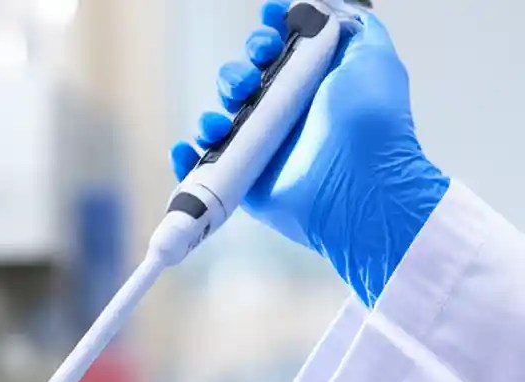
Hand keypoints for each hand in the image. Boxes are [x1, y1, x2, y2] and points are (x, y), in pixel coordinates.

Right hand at [171, 1, 449, 306]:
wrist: (360, 185)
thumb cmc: (370, 122)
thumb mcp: (373, 58)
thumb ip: (353, 27)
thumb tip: (325, 8)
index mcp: (311, 82)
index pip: (277, 50)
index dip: (267, 33)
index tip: (269, 23)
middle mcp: (284, 112)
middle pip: (241, 79)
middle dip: (237, 71)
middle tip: (253, 78)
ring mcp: (261, 146)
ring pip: (219, 118)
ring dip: (212, 112)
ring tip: (224, 121)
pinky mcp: (243, 178)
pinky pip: (203, 164)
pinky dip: (187, 156)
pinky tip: (188, 148)